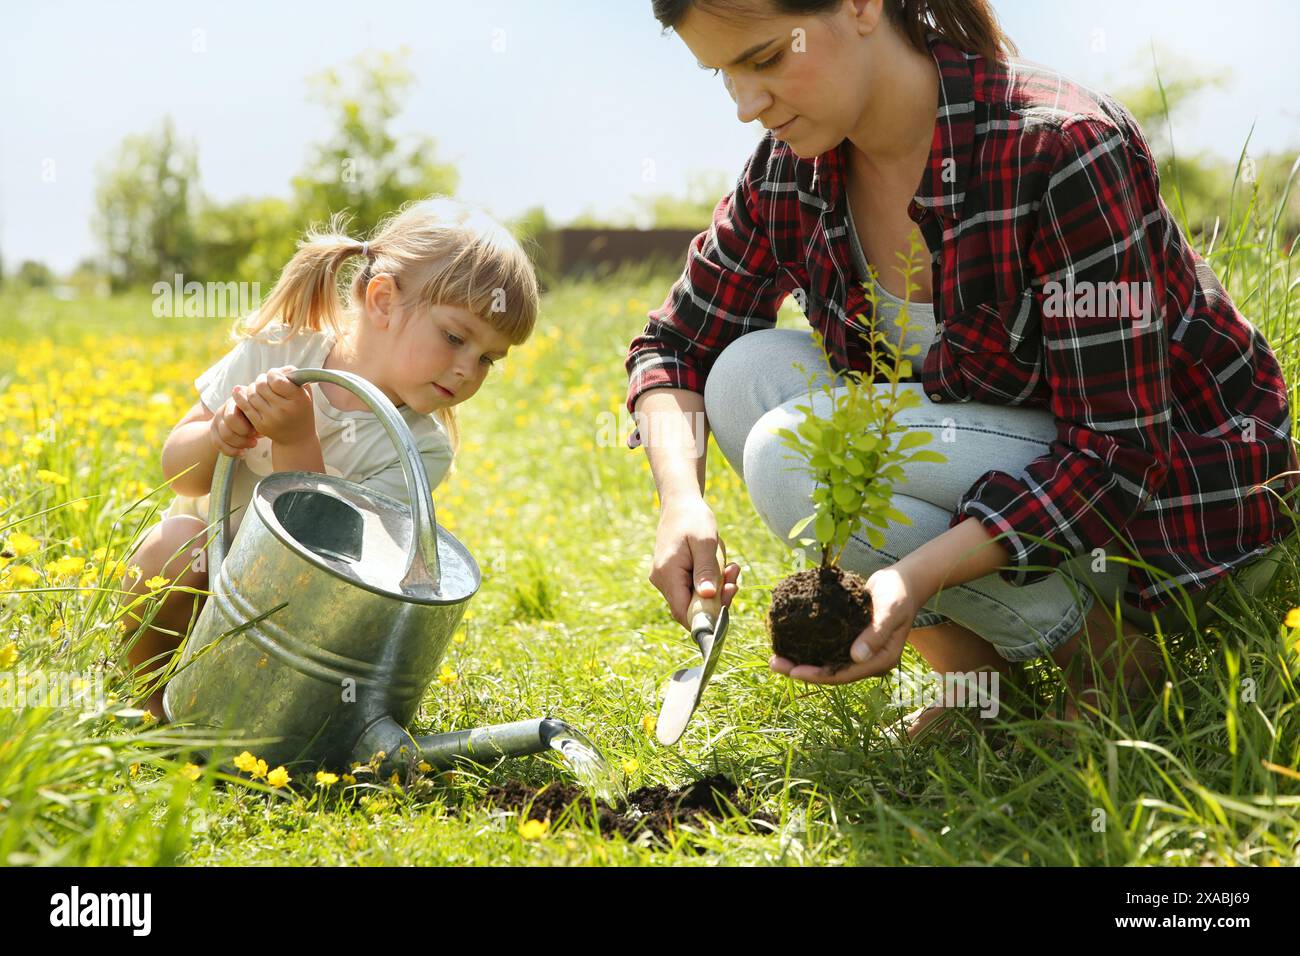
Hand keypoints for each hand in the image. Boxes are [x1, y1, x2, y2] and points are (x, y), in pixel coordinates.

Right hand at [208, 397, 260, 458]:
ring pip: (224, 436)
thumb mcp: (260, 414)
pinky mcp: (214, 431)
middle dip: (243, 437)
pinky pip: (218, 444)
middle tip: (255, 441)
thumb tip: (260, 433)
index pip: (232, 417)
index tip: (257, 433)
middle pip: (227, 428)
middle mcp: (223, 409)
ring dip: (240, 444)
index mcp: (236, 402)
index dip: (245, 428)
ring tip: (252, 445)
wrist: (243, 419)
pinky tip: (243, 453)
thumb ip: (259, 419)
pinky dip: (231, 451)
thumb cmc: (257, 416)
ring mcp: (217, 420)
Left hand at [231, 366, 314, 445]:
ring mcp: (271, 419)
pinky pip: (244, 406)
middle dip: (261, 380)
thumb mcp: (304, 391)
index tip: (275, 377)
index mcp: (298, 400)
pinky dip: (240, 396)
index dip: (272, 374)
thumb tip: (275, 370)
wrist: (297, 437)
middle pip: (261, 385)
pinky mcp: (261, 425)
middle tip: (265, 383)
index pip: (276, 380)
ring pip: (251, 394)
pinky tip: (239, 390)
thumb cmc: (300, 409)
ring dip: (253, 388)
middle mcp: (284, 410)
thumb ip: (292, 375)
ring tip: (259, 390)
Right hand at [649, 496, 740, 628]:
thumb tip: (707, 596)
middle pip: (690, 607)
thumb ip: (706, 570)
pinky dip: (710, 581)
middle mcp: (662, 580)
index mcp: (667, 574)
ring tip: (732, 568)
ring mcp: (666, 579)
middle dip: (717, 600)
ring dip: (716, 588)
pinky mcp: (673, 575)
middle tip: (735, 581)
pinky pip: (693, 588)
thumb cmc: (693, 518)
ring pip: (694, 598)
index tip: (727, 609)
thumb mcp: (705, 542)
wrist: (680, 503)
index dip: (704, 619)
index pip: (683, 612)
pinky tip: (723, 567)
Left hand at [770, 564, 927, 684]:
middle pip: (830, 673)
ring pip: (826, 662)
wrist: (903, 581)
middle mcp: (867, 661)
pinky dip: (808, 647)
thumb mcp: (889, 610)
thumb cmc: (899, 594)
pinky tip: (788, 641)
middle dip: (802, 671)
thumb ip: (875, 633)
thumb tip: (856, 657)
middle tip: (774, 664)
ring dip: (801, 661)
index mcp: (879, 661)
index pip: (844, 675)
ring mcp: (858, 651)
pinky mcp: (850, 639)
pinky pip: (826, 648)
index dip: (817, 676)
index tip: (793, 672)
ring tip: (775, 657)